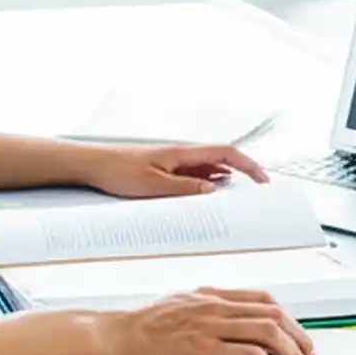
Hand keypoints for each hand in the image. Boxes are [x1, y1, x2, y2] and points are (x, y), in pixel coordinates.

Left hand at [85, 143, 269, 197]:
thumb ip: (186, 188)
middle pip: (221, 160)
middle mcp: (181, 154)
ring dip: (222, 182)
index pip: (225, 153)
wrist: (93, 164)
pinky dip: (204, 185)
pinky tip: (205, 196)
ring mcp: (174, 162)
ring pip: (207, 169)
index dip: (248, 165)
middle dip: (241, 175)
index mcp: (182, 153)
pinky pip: (192, 176)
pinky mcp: (164, 170)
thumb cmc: (118, 171)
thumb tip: (214, 190)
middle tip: (253, 194)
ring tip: (233, 201)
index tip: (262, 180)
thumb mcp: (154, 186)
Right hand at [97, 287, 315, 354]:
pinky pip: (248, 354)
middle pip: (270, 311)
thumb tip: (222, 320)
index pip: (259, 297)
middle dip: (296, 331)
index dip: (284, 314)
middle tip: (306, 349)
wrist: (114, 336)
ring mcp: (209, 326)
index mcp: (208, 296)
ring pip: (266, 329)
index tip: (294, 330)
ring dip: (290, 348)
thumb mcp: (176, 307)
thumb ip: (202, 310)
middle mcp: (213, 306)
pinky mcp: (203, 349)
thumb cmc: (138, 327)